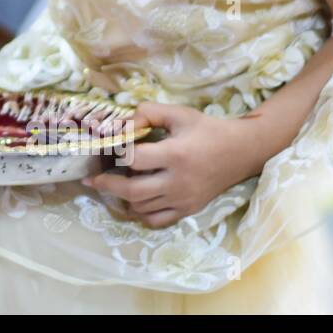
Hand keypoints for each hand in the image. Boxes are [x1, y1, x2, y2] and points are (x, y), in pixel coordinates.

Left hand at [81, 103, 264, 228]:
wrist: (241, 151)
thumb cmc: (207, 129)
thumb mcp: (178, 113)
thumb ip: (148, 113)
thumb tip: (121, 124)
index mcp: (175, 155)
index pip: (133, 159)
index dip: (116, 153)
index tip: (108, 148)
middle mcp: (178, 182)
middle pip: (132, 191)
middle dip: (106, 185)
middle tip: (91, 179)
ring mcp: (183, 199)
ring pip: (141, 207)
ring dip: (122, 197)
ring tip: (114, 184)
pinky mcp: (188, 210)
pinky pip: (157, 220)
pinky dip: (141, 213)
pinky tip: (134, 201)